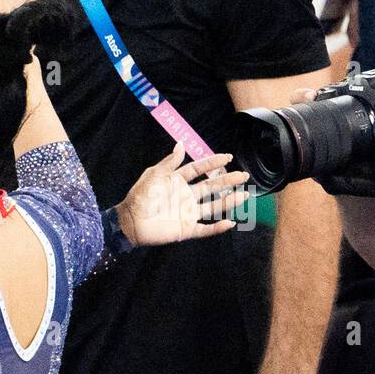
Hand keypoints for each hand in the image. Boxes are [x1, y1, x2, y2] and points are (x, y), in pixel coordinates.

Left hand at [116, 145, 245, 245]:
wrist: (130, 222)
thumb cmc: (139, 197)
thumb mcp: (153, 175)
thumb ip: (170, 162)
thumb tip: (181, 143)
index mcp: (177, 182)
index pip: (198, 170)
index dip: (212, 163)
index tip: (228, 157)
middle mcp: (186, 196)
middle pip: (211, 187)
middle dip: (227, 181)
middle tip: (243, 175)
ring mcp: (187, 213)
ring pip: (213, 206)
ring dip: (229, 201)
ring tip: (245, 194)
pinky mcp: (186, 229)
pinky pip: (205, 229)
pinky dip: (217, 228)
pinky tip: (229, 223)